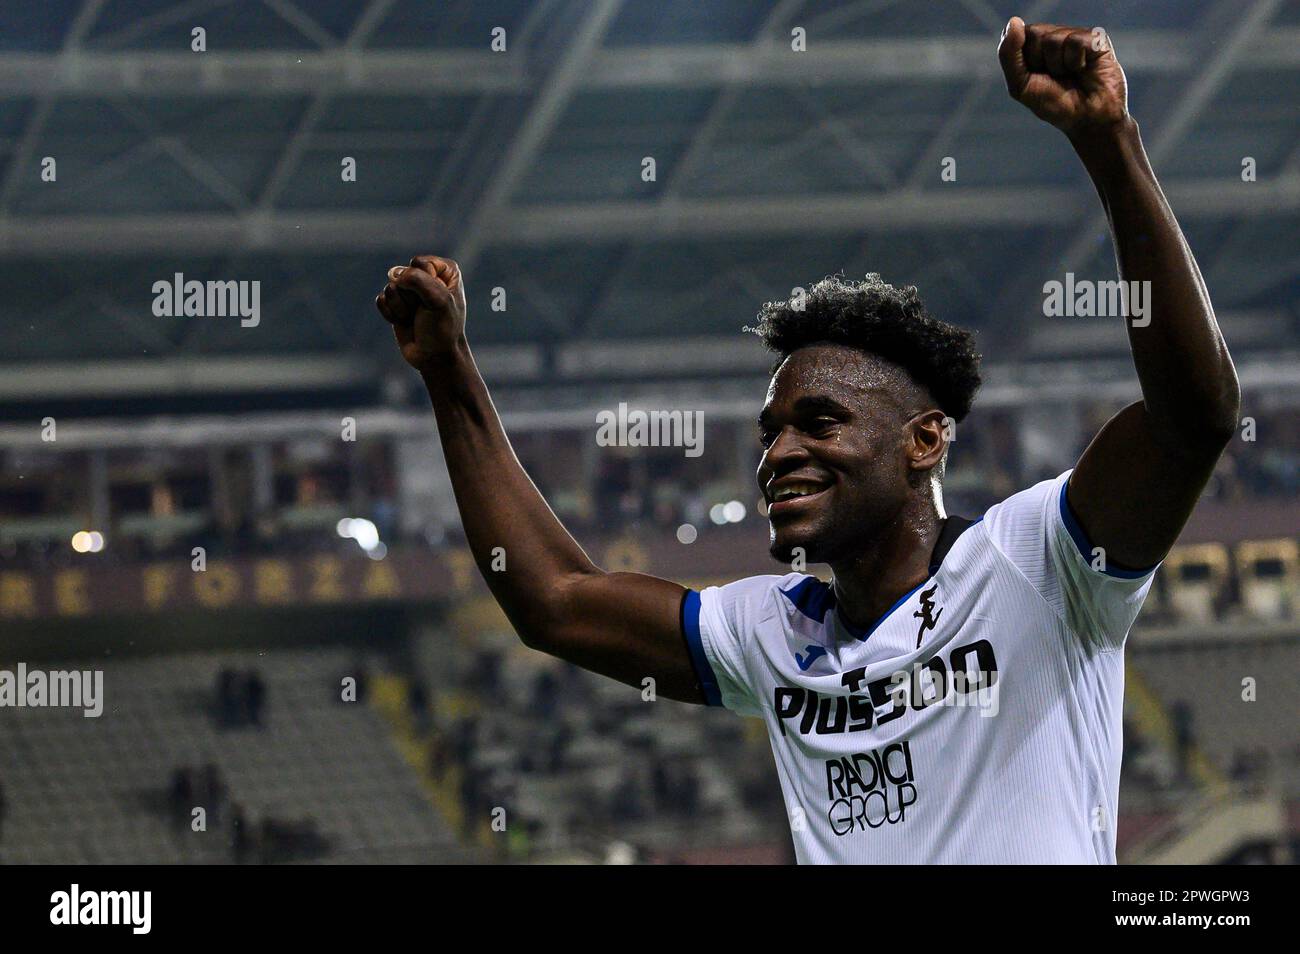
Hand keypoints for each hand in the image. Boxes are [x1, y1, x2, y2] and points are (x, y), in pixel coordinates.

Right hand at [375, 255, 467, 370]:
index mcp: (444, 271)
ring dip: (401, 307)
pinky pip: (381, 300)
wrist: (434, 357)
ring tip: (415, 318)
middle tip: (424, 312)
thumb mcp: (438, 300)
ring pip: (390, 288)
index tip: (436, 299)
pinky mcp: (395, 304)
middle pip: (402, 275)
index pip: (419, 263)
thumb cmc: (442, 328)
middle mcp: (427, 276)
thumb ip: (417, 279)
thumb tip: (392, 274)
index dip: (424, 282)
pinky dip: (391, 313)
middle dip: (410, 297)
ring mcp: (409, 290)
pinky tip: (403, 322)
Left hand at [997, 17, 1127, 135]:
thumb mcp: (1021, 85)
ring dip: (1060, 65)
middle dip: (1041, 61)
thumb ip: (1009, 55)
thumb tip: (1014, 21)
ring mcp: (1076, 35)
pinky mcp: (1096, 37)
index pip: (1019, 34)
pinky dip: (1076, 62)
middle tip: (1056, 77)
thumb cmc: (1054, 104)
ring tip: (1071, 75)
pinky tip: (1085, 69)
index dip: (1025, 59)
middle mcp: (1055, 36)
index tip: (1035, 76)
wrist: (1087, 119)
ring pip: (1055, 38)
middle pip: (1036, 33)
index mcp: (1034, 46)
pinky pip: (1076, 41)